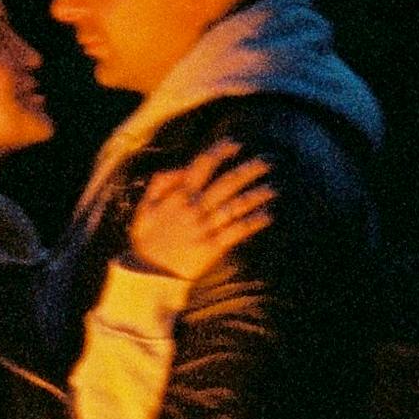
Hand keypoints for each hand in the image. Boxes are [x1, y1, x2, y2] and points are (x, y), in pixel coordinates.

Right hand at [128, 141, 275, 286]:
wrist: (147, 274)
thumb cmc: (146, 240)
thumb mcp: (145, 207)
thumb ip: (161, 183)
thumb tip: (182, 167)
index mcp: (178, 196)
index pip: (202, 166)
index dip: (220, 152)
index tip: (235, 144)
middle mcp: (195, 208)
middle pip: (227, 183)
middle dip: (249, 170)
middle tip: (267, 162)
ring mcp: (205, 227)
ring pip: (236, 206)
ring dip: (257, 195)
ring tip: (273, 188)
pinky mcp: (213, 247)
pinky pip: (237, 231)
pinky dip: (254, 222)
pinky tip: (268, 215)